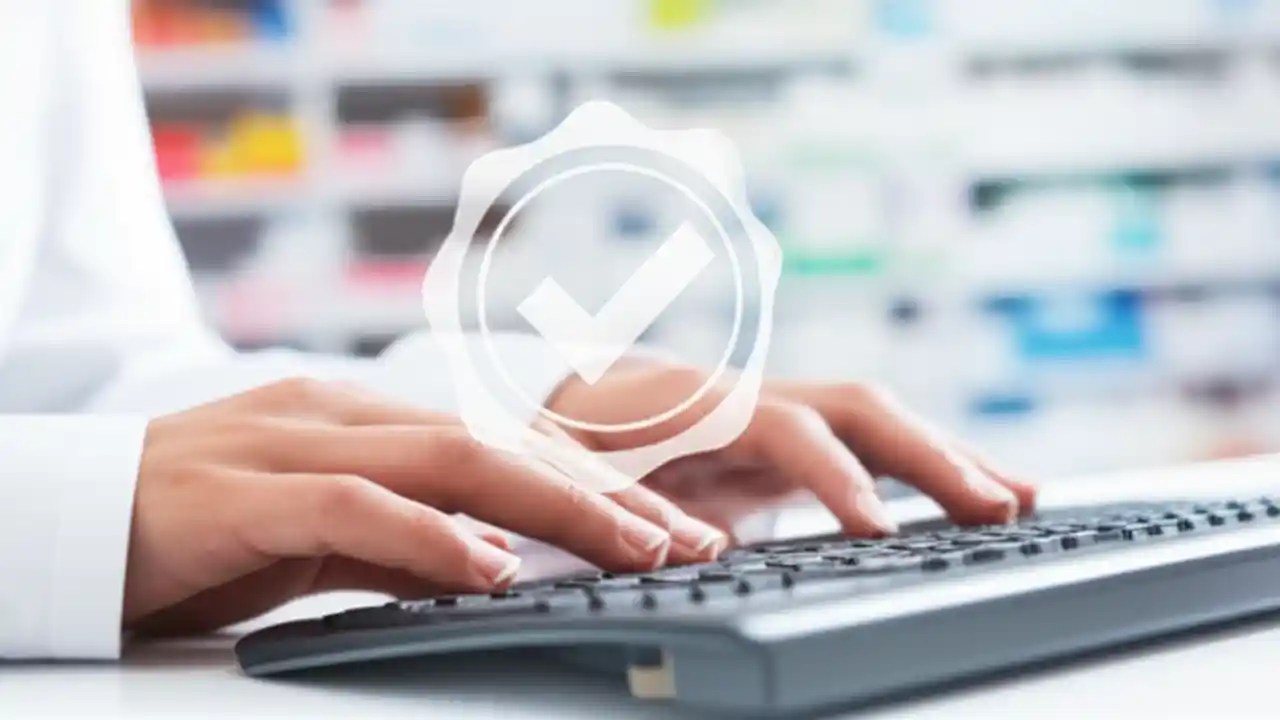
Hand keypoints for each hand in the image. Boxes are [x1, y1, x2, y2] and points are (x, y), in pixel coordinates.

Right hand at [125, 378, 724, 634]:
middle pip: (501, 443)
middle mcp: (343, 414)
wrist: (67, 517)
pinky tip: (491, 566)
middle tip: (686, 536)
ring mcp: (295, 443)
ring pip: (451, 459)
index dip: (594, 482)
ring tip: (630, 546)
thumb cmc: (203, 529)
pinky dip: (432, 534)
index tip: (668, 523)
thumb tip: (497, 562)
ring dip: (551, 504)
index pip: (504, 443)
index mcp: (366, 419)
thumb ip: (405, 539)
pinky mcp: (248, 490)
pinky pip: (357, 506)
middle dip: (603, 491)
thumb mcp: (325, 537)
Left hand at [546, 360, 1036, 535]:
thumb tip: (698, 550)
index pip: (787, 429)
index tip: (877, 533)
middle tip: (996, 509)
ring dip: (951, 458)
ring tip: (1024, 500)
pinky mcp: (801, 439)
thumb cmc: (568, 438)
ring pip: (881, 423)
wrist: (574, 402)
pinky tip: (980, 496)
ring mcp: (786, 412)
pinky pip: (876, 447)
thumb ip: (624, 504)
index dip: (834, 478)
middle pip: (859, 409)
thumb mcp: (570, 470)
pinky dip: (930, 469)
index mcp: (702, 401)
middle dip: (929, 456)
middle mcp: (758, 395)